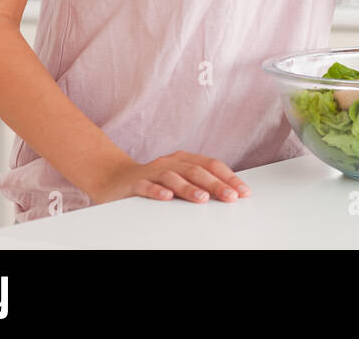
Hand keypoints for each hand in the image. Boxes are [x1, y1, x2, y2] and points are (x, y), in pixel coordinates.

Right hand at [89, 150, 250, 205]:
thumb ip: (200, 185)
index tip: (244, 192)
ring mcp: (152, 171)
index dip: (229, 177)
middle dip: (216, 184)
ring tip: (203, 198)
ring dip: (189, 187)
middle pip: (197, 171)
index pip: (212, 166)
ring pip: (173, 177)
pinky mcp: (134, 183)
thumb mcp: (180, 181)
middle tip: (231, 197)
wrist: (114, 179)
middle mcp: (170, 162)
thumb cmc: (154, 182)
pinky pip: (146, 186)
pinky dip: (157, 191)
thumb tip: (230, 194)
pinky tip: (166, 197)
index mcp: (184, 160)